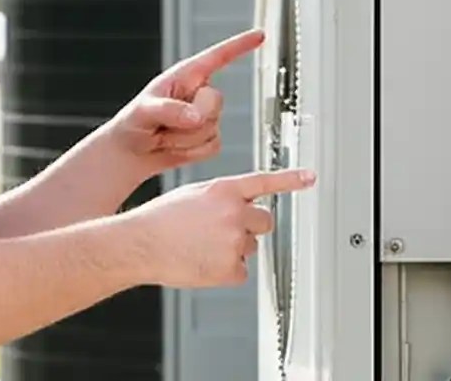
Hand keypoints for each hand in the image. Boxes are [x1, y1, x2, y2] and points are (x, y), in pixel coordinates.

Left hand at [103, 29, 265, 177]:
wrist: (133, 151)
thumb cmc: (133, 122)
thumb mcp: (144, 110)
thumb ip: (170, 110)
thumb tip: (196, 116)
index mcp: (186, 76)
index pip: (218, 56)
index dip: (240, 45)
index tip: (260, 35)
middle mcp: (199, 93)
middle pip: (216, 102)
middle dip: (192, 117)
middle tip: (166, 125)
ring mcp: (206, 116)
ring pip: (213, 129)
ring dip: (185, 138)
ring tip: (165, 134)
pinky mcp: (209, 138)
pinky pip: (212, 147)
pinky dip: (191, 152)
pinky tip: (175, 146)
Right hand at [123, 168, 315, 287]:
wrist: (140, 244)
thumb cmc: (159, 220)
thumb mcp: (191, 194)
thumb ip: (219, 197)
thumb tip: (234, 206)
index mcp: (224, 190)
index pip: (266, 181)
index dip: (291, 179)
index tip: (310, 178)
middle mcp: (234, 212)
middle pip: (265, 221)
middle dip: (250, 226)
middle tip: (224, 231)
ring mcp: (234, 240)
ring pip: (250, 247)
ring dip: (233, 249)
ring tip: (201, 246)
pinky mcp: (230, 267)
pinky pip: (240, 271)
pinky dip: (224, 271)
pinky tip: (202, 262)